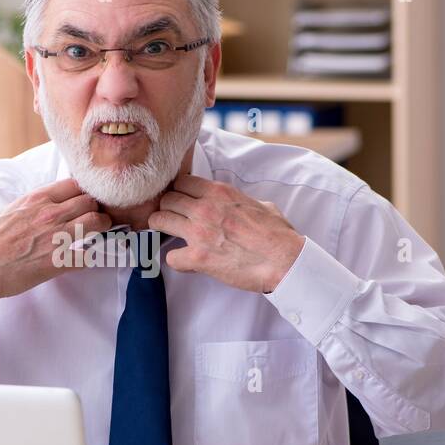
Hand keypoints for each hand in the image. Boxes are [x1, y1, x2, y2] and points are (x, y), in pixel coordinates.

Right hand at [0, 178, 111, 301]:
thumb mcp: (6, 211)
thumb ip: (29, 205)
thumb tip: (41, 205)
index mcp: (36, 199)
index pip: (75, 184)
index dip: (84, 192)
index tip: (86, 199)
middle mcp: (49, 214)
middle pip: (90, 201)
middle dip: (97, 208)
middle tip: (98, 216)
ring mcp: (55, 238)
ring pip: (97, 222)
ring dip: (102, 227)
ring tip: (100, 233)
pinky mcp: (57, 262)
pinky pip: (89, 255)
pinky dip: (93, 256)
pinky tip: (89, 257)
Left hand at [148, 175, 304, 292]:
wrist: (284, 260)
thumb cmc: (278, 236)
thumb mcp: (262, 206)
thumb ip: (243, 202)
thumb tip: (241, 205)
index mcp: (220, 192)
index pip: (183, 182)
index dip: (180, 192)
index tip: (182, 201)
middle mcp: (205, 208)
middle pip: (167, 199)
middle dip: (167, 208)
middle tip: (172, 219)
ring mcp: (199, 232)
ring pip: (159, 220)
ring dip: (162, 228)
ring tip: (170, 236)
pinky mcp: (198, 257)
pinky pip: (170, 257)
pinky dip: (177, 261)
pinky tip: (187, 262)